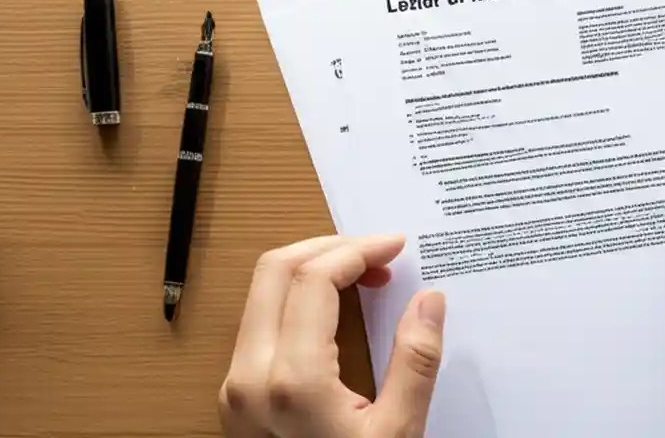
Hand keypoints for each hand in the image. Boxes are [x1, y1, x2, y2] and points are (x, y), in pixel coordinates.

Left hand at [219, 234, 446, 437]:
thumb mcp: (397, 434)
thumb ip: (415, 362)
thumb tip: (429, 300)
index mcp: (291, 380)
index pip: (313, 278)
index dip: (357, 250)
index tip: (393, 245)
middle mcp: (249, 375)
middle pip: (275, 270)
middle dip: (329, 247)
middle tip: (377, 251)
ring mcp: (234, 386)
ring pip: (261, 292)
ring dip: (310, 269)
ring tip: (362, 276)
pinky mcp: (234, 396)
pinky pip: (258, 321)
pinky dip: (295, 298)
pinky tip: (334, 307)